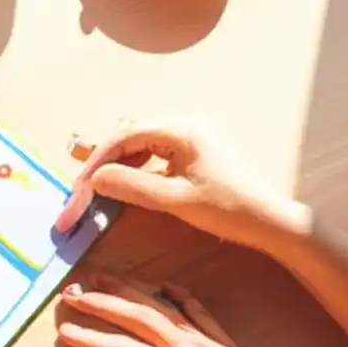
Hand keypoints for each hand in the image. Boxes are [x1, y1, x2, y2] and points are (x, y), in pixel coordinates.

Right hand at [56, 119, 299, 251]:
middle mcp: (182, 125)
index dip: (92, 169)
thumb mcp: (174, 200)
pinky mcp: (191, 153)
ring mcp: (187, 137)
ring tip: (88, 197)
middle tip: (76, 203)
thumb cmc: (229, 209)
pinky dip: (130, 173)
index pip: (121, 141)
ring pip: (135, 150)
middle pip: (125, 143)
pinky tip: (118, 189)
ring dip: (111, 172)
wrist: (271, 221)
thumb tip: (95, 178)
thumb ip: (131, 186)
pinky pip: (150, 157)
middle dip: (97, 171)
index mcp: (179, 130)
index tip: (75, 198)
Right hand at [58, 272, 315, 346]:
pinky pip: (201, 315)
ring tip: (102, 279)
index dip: (90, 338)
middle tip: (73, 293)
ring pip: (166, 311)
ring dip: (132, 292)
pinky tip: (161, 285)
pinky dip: (179, 298)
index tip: (63, 328)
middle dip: (103, 303)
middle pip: (141, 319)